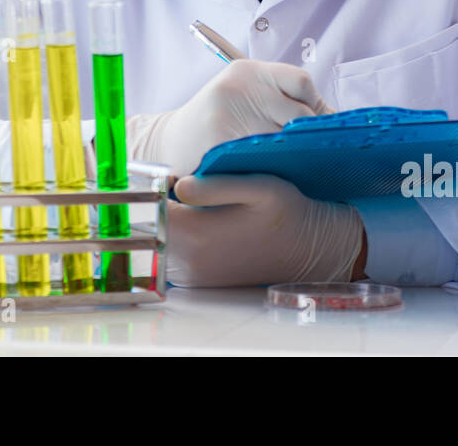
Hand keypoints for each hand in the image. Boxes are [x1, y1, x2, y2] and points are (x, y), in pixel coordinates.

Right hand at [127, 59, 329, 176]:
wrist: (167, 144)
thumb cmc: (215, 125)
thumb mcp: (244, 99)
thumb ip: (281, 103)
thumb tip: (336, 121)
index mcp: (247, 71)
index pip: (301, 81)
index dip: (314, 107)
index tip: (314, 128)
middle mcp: (238, 85)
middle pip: (298, 115)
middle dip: (308, 139)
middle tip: (314, 157)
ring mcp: (228, 113)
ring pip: (284, 140)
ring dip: (295, 158)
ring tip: (297, 169)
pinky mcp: (219, 142)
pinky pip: (263, 160)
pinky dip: (274, 171)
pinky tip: (275, 178)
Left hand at [165, 173, 364, 286]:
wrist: (308, 251)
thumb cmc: (285, 213)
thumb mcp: (259, 187)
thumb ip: (216, 185)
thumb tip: (179, 185)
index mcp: (197, 234)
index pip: (150, 208)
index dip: (153, 187)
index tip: (166, 175)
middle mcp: (188, 261)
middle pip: (149, 226)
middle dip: (156, 204)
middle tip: (177, 185)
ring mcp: (192, 275)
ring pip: (158, 242)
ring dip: (166, 222)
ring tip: (192, 205)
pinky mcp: (198, 282)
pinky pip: (171, 256)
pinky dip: (177, 238)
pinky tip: (201, 224)